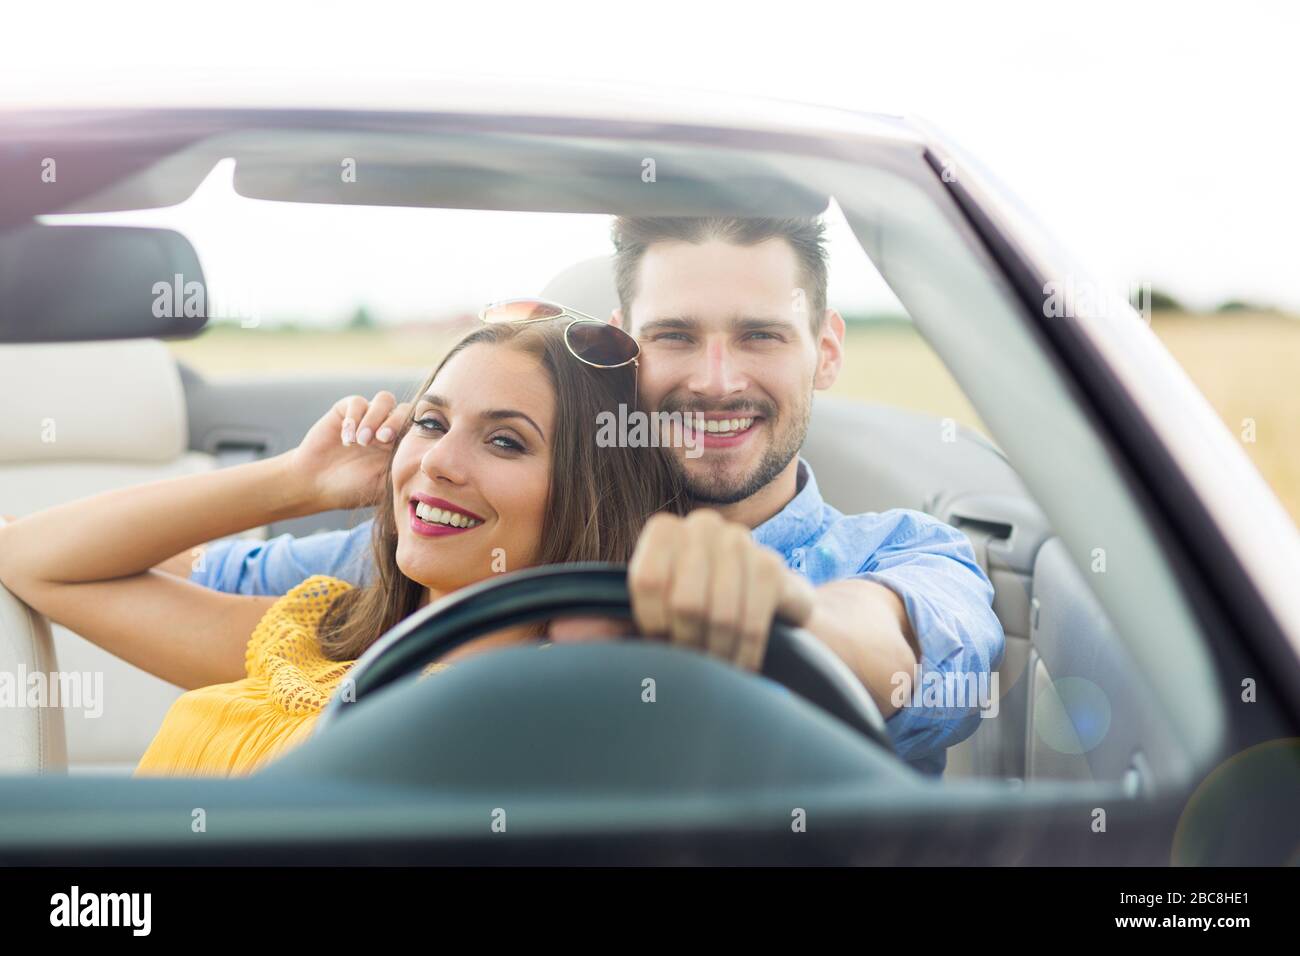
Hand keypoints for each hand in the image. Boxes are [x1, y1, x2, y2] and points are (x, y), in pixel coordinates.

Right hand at [289, 391, 411, 511]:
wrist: (315, 484)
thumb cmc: (351, 489)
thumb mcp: (381, 486)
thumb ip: (401, 472)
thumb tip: (425, 463)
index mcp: (400, 444)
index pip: (418, 426)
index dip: (413, 431)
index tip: (399, 447)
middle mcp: (387, 426)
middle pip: (404, 409)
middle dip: (395, 422)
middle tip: (382, 439)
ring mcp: (368, 417)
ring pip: (385, 400)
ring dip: (375, 418)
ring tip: (362, 441)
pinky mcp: (346, 410)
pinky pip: (357, 402)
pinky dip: (353, 418)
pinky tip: (347, 439)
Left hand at [626, 510, 814, 670]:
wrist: (764, 605)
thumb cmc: (695, 611)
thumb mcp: (652, 613)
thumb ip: (611, 622)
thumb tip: (565, 632)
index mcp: (664, 530)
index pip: (649, 581)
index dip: (653, 624)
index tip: (660, 643)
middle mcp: (702, 525)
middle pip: (687, 602)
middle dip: (688, 645)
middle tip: (691, 664)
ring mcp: (742, 542)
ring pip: (721, 617)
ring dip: (717, 656)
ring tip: (714, 669)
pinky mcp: (773, 566)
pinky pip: (753, 624)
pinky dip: (744, 656)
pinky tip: (740, 667)